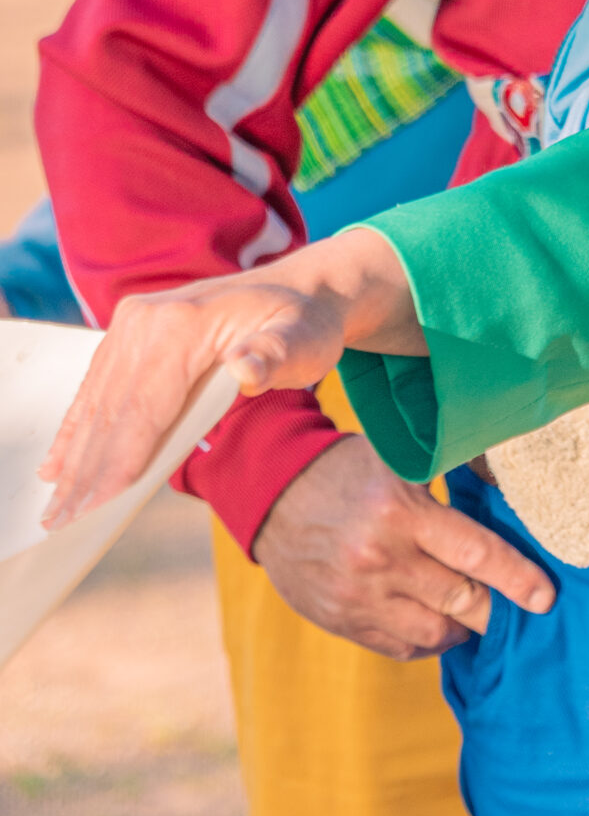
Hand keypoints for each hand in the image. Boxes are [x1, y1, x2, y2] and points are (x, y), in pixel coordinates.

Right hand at [38, 227, 418, 530]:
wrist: (298, 289)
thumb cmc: (303, 324)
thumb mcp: (305, 340)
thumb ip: (276, 357)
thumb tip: (246, 370)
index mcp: (183, 323)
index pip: (143, 408)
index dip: (120, 463)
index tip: (97, 511)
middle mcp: (148, 318)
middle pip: (113, 410)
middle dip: (88, 472)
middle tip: (66, 526)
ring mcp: (134, 322)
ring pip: (99, 403)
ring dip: (75, 458)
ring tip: (57, 510)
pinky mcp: (130, 332)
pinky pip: (99, 387)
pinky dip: (79, 428)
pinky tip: (58, 465)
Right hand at [254, 435, 554, 659]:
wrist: (273, 495)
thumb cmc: (348, 470)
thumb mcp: (397, 458)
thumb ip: (448, 475)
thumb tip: (506, 485)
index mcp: (401, 513)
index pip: (476, 555)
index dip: (518, 579)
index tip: (546, 598)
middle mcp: (381, 560)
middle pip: (461, 601)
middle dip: (497, 609)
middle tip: (522, 609)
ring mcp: (360, 598)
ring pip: (435, 633)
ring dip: (464, 627)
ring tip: (477, 612)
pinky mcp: (343, 622)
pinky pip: (401, 647)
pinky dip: (430, 640)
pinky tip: (441, 622)